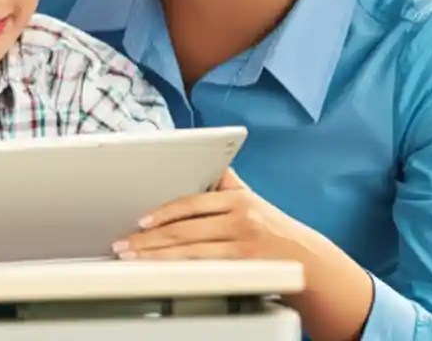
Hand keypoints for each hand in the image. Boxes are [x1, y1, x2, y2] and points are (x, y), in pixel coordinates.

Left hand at [112, 169, 317, 262]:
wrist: (308, 261)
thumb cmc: (274, 231)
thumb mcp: (253, 201)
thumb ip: (227, 183)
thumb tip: (205, 161)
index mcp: (238, 199)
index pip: (192, 203)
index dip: (164, 212)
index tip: (139, 219)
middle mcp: (241, 218)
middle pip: (185, 229)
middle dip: (148, 237)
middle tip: (123, 243)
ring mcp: (242, 243)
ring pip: (190, 250)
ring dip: (155, 254)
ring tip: (132, 256)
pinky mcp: (244, 266)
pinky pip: (204, 267)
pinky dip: (178, 268)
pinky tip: (160, 270)